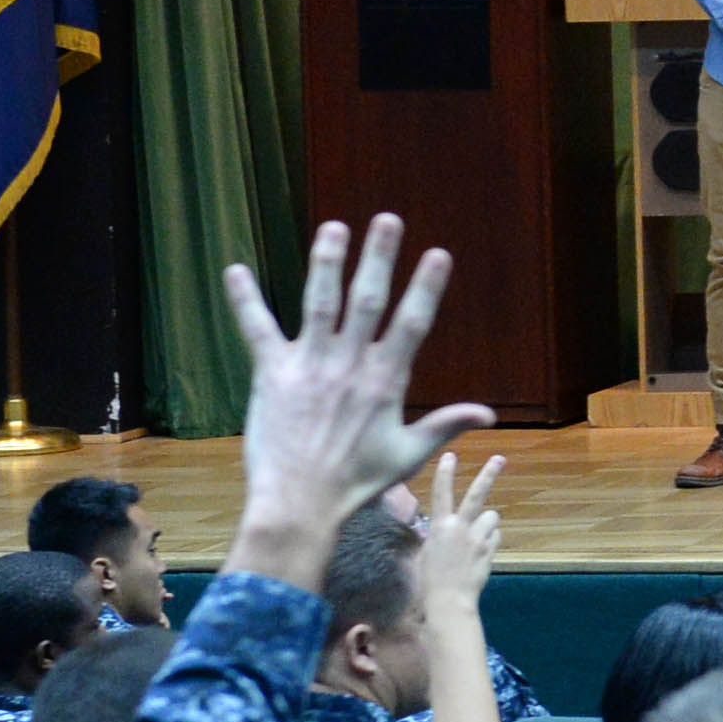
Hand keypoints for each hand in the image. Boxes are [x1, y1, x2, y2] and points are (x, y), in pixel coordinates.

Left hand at [224, 215, 491, 586]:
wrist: (301, 501)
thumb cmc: (357, 482)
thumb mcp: (408, 454)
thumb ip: (445, 425)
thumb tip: (487, 413)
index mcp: (384, 381)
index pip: (411, 324)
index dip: (425, 287)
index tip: (437, 254)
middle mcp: (348, 364)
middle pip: (367, 300)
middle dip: (378, 257)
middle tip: (387, 220)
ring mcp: (309, 365)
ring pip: (319, 302)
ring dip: (327, 262)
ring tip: (334, 227)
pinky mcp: (273, 373)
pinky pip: (258, 329)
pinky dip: (245, 299)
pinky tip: (235, 269)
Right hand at [418, 455, 505, 615]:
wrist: (448, 600)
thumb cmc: (431, 580)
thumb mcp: (427, 551)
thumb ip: (437, 534)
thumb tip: (442, 527)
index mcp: (439, 526)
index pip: (441, 493)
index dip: (445, 473)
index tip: (450, 455)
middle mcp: (460, 527)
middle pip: (477, 494)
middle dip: (488, 474)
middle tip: (500, 458)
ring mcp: (478, 538)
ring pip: (492, 517)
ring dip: (487, 523)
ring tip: (477, 539)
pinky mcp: (490, 549)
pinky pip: (495, 536)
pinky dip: (490, 540)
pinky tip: (480, 553)